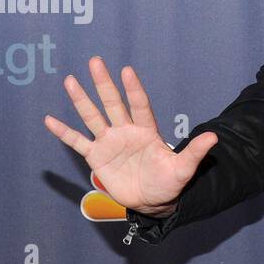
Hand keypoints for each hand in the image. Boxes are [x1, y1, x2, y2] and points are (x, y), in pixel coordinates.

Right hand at [43, 55, 218, 215]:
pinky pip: (77, 142)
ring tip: (70, 81)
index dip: (133, 89)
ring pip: (93, 117)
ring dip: (81, 100)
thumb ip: (195, 152)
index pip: (139, 105)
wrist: (153, 202)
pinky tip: (49, 120)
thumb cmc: (169, 183)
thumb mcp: (183, 169)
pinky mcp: (96, 157)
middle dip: (104, 83)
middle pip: (113, 103)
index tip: (127, 71)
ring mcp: (109, 142)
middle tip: (95, 61)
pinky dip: (63, 132)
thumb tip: (214, 138)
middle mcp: (126, 131)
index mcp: (147, 131)